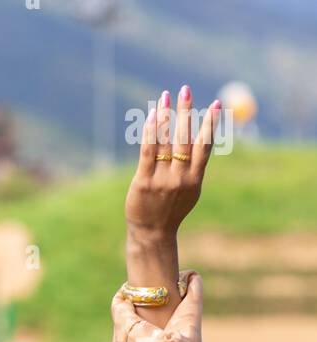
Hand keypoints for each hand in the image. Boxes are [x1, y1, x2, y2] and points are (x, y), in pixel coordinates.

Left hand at [125, 86, 220, 240]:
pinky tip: (151, 116)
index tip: (215, 104)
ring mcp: (162, 180)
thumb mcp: (190, 190)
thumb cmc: (172, 209)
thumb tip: (204, 137)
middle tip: (185, 89)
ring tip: (166, 97)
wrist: (152, 234)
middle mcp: (180, 178)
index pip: (205, 146)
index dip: (211, 124)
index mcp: (195, 179)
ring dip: (165, 116)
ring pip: (165, 142)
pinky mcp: (144, 182)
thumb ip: (195, 166)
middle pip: (185, 139)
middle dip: (186, 112)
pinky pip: (147, 152)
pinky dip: (150, 133)